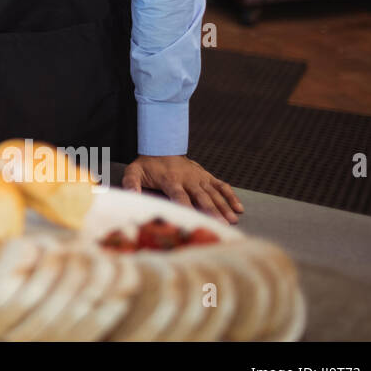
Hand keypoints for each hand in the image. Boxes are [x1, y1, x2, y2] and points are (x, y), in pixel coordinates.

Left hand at [121, 155, 244, 224]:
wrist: (161, 147)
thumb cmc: (147, 165)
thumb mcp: (134, 172)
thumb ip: (131, 184)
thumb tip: (131, 196)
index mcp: (170, 180)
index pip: (179, 195)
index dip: (186, 206)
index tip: (194, 218)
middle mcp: (187, 179)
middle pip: (201, 197)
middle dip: (211, 210)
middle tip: (221, 224)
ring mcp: (199, 177)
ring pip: (213, 193)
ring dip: (223, 206)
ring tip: (232, 220)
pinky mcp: (206, 176)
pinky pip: (221, 186)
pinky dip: (230, 196)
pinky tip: (239, 208)